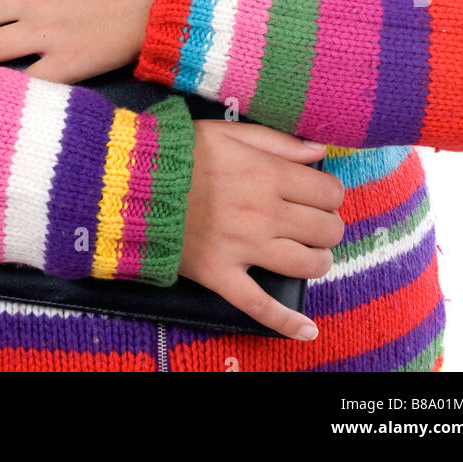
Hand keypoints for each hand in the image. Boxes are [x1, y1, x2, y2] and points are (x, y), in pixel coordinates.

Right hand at [179, 120, 344, 339]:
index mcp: (267, 174)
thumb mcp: (228, 132)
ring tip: (309, 255)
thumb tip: (319, 150)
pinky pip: (260, 306)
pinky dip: (286, 322)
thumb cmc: (179, 151)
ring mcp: (244, 248)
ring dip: (317, 261)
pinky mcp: (221, 275)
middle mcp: (264, 213)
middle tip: (314, 222)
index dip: (331, 194)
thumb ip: (277, 141)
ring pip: (306, 265)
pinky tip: (307, 330)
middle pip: (325, 229)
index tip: (319, 194)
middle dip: (328, 226)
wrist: (131, 182)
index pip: (328, 192)